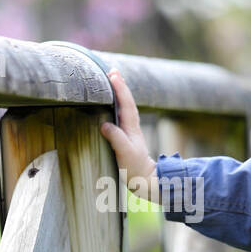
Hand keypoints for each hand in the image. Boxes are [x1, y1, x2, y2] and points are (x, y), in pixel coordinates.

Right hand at [98, 67, 158, 203]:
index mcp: (131, 127)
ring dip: (120, 93)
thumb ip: (116, 138)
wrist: (146, 180)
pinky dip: (119, 105)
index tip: (113, 75)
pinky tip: (115, 105)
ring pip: (126, 107)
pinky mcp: (128, 137)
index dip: (120, 89)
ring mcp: (131, 131)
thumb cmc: (135, 168)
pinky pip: (123, 115)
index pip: (126, 103)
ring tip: (114, 81)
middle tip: (113, 71)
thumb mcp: (124, 153)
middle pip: (127, 101)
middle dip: (120, 86)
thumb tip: (105, 124)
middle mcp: (132, 126)